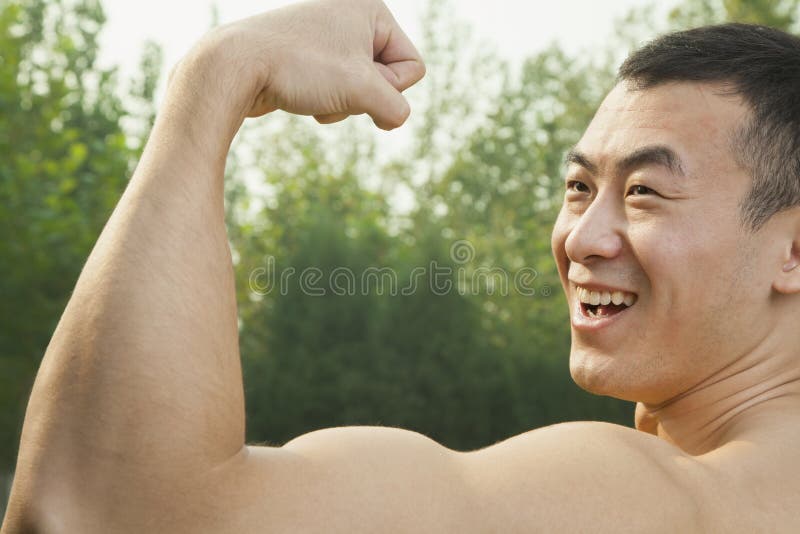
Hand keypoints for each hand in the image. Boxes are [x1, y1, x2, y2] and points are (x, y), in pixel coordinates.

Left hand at [181, 0, 425, 130]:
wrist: (235, 66)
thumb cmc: (299, 68)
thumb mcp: (361, 90)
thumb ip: (396, 108)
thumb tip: (396, 118)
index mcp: (372, 11)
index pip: (412, 66)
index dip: (389, 88)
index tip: (355, 82)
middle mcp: (353, 18)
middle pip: (386, 80)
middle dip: (361, 97)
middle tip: (331, 88)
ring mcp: (330, 38)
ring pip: (361, 90)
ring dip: (342, 104)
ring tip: (313, 93)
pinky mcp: (310, 59)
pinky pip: (338, 91)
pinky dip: (325, 102)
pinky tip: (301, 96)